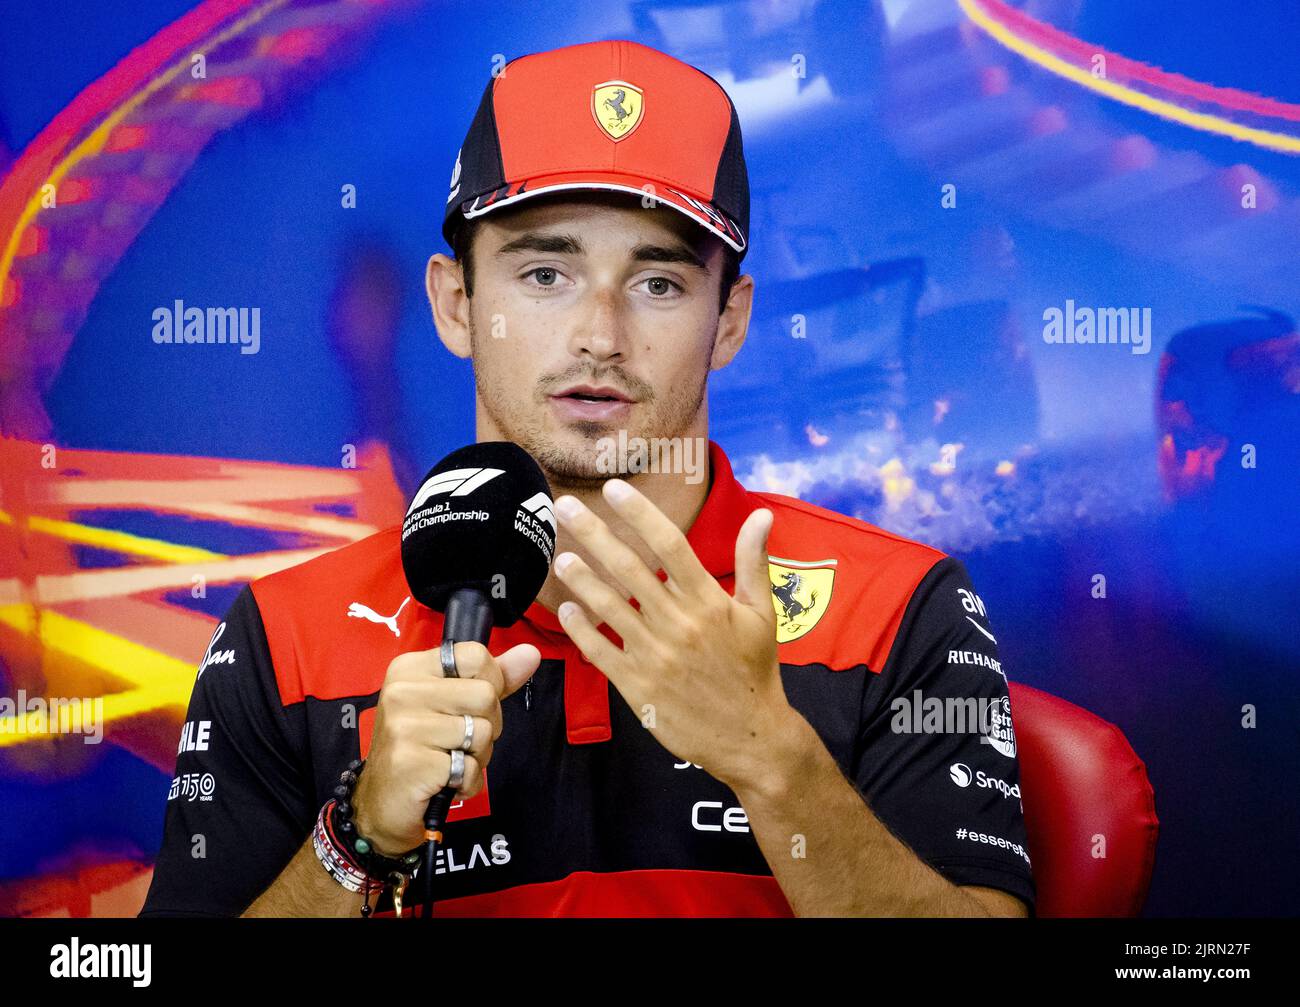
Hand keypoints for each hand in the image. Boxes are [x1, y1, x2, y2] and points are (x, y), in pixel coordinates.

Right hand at [352, 641, 539, 854]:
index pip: (476, 656)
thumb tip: (530, 653)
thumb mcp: (453, 704)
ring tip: (450, 761)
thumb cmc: (421, 748)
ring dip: (477, 756)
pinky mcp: (412, 762)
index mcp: (411, 669)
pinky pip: (470, 766)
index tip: (469, 705)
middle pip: (486, 695)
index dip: (489, 684)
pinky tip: (445, 781)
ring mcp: (404, 726)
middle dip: (487, 725)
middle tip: (458, 741)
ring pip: (483, 731)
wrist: (383, 803)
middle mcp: (403, 691)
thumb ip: (494, 678)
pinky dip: (468, 780)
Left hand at [552, 479, 798, 792]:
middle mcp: (679, 623)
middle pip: (630, 568)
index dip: (640, 513)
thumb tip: (761, 515)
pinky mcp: (638, 687)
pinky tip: (566, 610)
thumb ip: (754, 562)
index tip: (614, 488)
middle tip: (565, 506)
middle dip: (594, 533)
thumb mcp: (763, 614)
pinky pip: (601, 652)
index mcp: (709, 601)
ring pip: (609, 607)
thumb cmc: (755, 670)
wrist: (750, 738)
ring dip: (581, 579)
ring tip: (559, 556)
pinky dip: (582, 629)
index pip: (670, 544)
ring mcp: (656, 656)